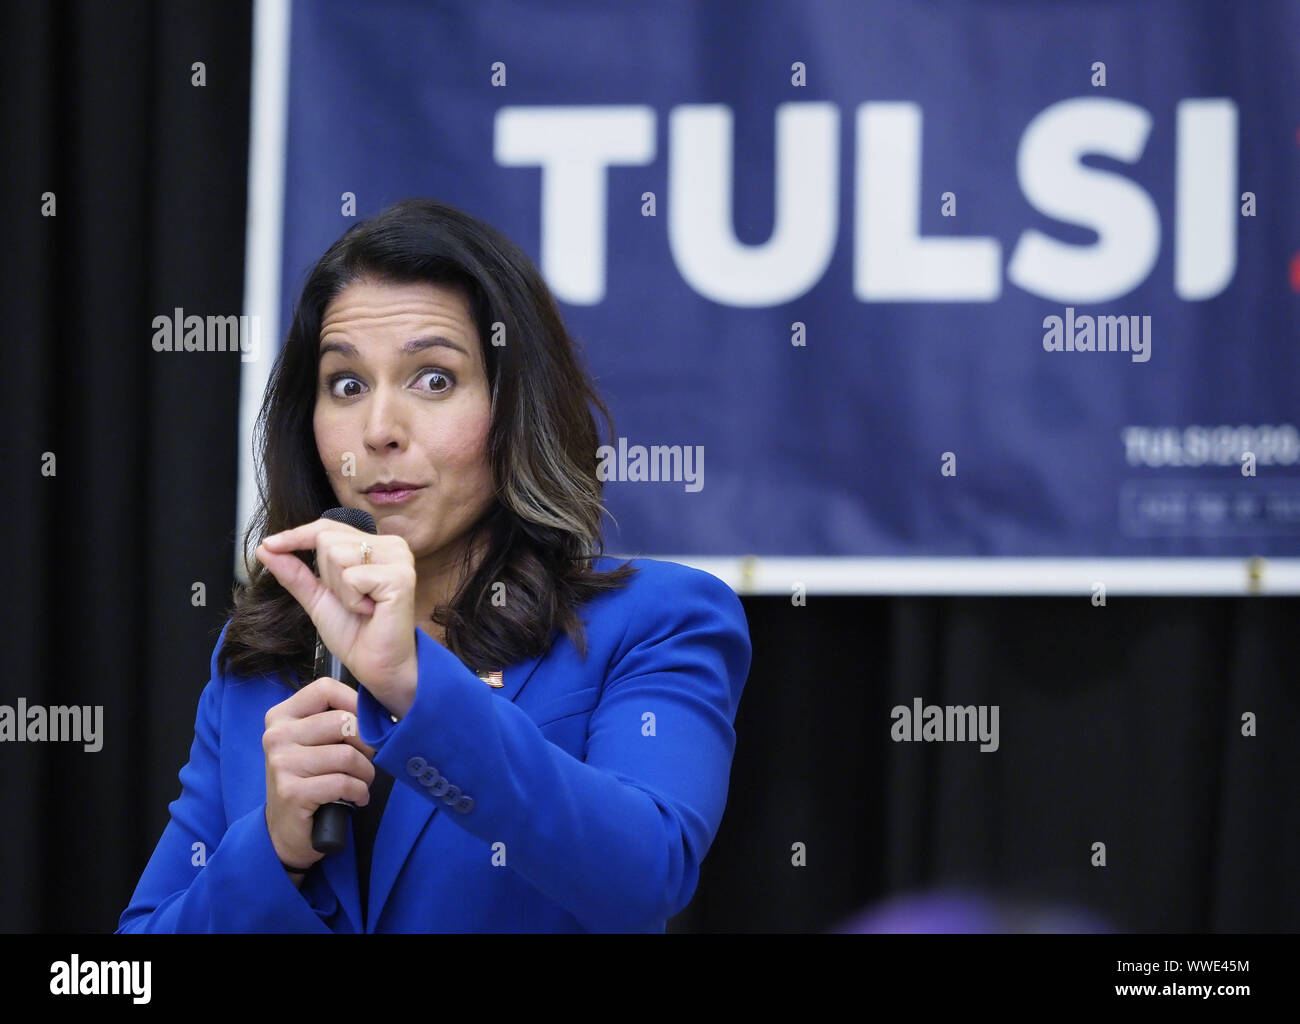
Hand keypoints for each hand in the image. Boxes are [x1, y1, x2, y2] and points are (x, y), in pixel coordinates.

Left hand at [256, 517, 418, 715]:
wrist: (377, 666)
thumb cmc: (355, 633)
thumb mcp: (317, 598)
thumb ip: (295, 572)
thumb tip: (266, 548)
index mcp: (374, 545)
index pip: (327, 526)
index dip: (297, 534)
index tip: (270, 544)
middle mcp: (391, 545)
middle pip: (328, 538)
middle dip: (326, 576)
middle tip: (351, 600)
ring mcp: (399, 558)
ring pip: (337, 554)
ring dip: (340, 590)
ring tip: (362, 606)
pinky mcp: (400, 577)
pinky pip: (352, 577)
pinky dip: (352, 600)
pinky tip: (370, 611)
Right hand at [263, 678, 376, 871]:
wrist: (287, 831)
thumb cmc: (310, 779)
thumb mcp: (317, 742)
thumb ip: (335, 719)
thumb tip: (376, 708)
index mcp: (282, 715)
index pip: (325, 688)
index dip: (356, 704)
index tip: (366, 725)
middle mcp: (277, 735)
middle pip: (343, 722)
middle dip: (366, 745)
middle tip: (365, 761)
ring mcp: (281, 763)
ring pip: (347, 755)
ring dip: (365, 773)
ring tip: (361, 782)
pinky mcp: (292, 791)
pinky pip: (344, 783)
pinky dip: (359, 792)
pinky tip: (356, 798)